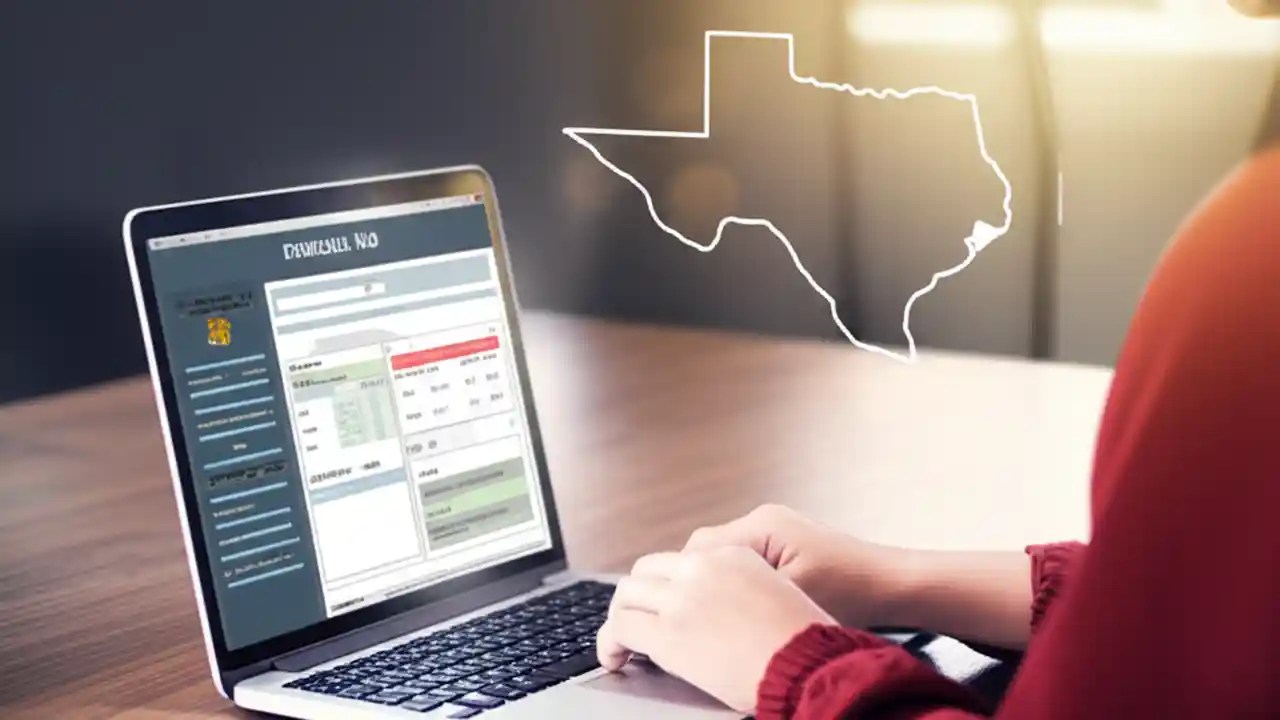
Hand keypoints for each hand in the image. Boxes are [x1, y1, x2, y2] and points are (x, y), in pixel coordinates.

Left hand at [597, 546, 834, 713]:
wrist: (813, 666)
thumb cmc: (807, 641)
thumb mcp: (782, 590)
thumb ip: (742, 585)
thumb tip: (717, 603)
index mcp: (733, 555)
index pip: (681, 560)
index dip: (666, 586)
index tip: (662, 605)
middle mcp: (704, 567)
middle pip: (647, 570)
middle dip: (637, 596)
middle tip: (634, 620)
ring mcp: (683, 597)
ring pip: (627, 594)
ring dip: (619, 615)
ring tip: (618, 641)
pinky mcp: (668, 632)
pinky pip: (621, 626)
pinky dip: (610, 641)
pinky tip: (613, 657)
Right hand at [683, 504, 908, 627]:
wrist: (893, 587)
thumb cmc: (850, 592)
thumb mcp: (789, 595)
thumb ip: (741, 588)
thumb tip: (700, 593)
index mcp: (761, 526)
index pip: (698, 548)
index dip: (685, 579)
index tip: (683, 608)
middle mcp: (763, 519)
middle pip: (707, 549)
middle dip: (699, 581)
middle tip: (700, 614)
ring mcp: (774, 530)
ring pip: (725, 556)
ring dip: (720, 582)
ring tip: (723, 612)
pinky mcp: (784, 544)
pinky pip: (745, 560)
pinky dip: (739, 581)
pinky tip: (748, 606)